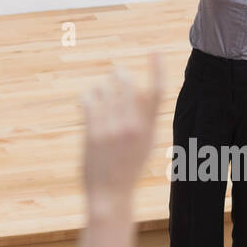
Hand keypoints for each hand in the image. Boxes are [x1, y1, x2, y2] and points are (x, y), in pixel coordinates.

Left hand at [81, 53, 163, 211]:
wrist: (110, 195)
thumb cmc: (127, 170)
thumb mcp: (145, 145)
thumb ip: (144, 120)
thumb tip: (141, 94)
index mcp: (149, 129)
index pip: (158, 92)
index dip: (158, 69)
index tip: (155, 52)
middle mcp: (133, 126)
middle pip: (128, 85)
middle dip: (121, 75)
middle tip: (118, 71)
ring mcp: (112, 129)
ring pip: (105, 90)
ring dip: (102, 87)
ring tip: (101, 92)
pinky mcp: (93, 132)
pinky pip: (89, 101)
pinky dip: (88, 96)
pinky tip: (88, 100)